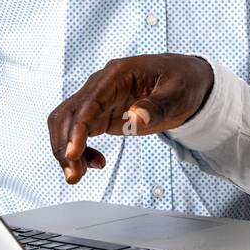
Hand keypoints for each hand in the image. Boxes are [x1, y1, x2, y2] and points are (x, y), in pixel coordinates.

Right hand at [47, 54, 213, 184]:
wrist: (185, 80)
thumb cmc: (182, 81)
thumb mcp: (177, 92)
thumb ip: (157, 105)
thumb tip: (135, 118)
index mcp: (117, 74)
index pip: (89, 102)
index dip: (78, 128)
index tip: (73, 153)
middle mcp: (101, 86)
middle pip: (68, 114)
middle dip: (64, 144)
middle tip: (74, 174)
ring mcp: (98, 100)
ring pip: (67, 124)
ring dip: (66, 149)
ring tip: (78, 175)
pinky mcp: (100, 115)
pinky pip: (78, 132)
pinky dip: (78, 150)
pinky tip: (95, 163)